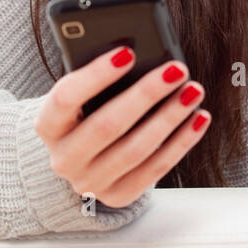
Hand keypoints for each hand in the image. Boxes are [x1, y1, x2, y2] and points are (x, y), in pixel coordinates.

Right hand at [32, 46, 208, 208]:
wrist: (81, 158)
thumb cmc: (86, 112)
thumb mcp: (82, 95)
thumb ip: (99, 77)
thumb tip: (137, 51)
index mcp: (48, 125)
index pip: (66, 98)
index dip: (96, 75)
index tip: (129, 52)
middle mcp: (64, 158)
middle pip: (107, 125)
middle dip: (146, 94)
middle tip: (176, 70)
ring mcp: (90, 182)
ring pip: (135, 149)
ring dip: (170, 117)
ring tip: (193, 91)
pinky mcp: (118, 195)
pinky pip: (155, 169)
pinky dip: (181, 141)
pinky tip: (198, 118)